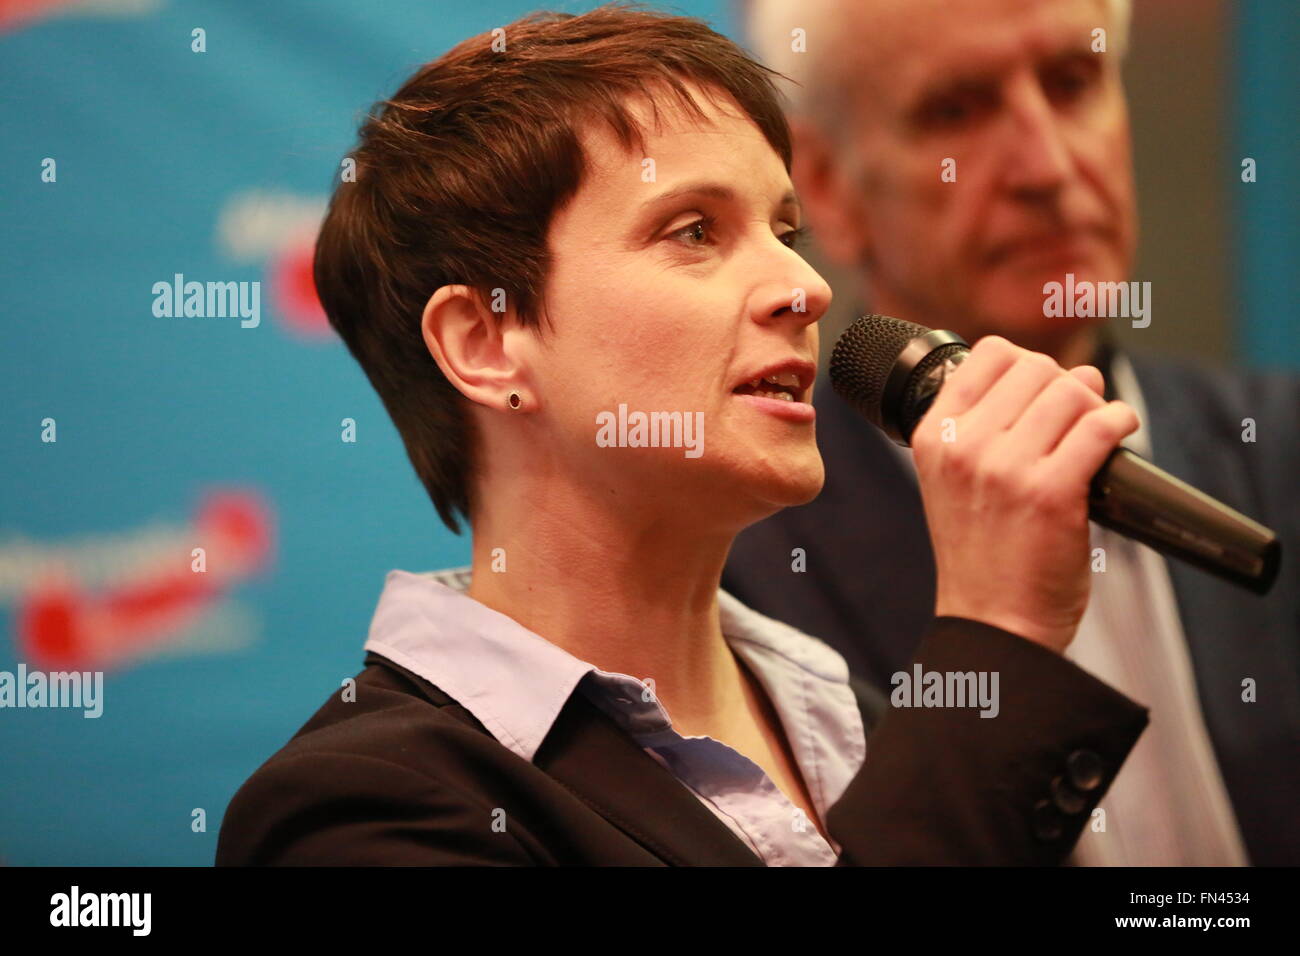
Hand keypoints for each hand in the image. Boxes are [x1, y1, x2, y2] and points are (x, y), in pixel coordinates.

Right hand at [910, 335, 1139, 653]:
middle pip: (1035, 369)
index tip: (1042, 390)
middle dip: (1065, 384)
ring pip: (1071, 392)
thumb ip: (985, 426)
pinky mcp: (1050, 493)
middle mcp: (963, 447)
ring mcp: (1005, 469)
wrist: (992, 623)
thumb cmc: (981, 555)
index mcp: (933, 437)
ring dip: (1095, 405)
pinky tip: (1120, 434)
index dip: (1027, 363)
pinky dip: (1120, 422)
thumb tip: (1071, 375)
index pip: (989, 355)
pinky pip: (1099, 427)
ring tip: (1097, 430)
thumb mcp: (952, 481)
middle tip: (1076, 415)